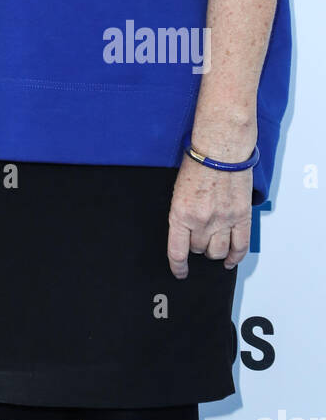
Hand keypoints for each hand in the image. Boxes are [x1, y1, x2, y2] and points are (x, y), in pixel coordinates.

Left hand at [167, 154, 252, 278]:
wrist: (221, 148)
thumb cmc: (198, 162)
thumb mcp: (178, 189)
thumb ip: (182, 212)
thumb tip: (186, 232)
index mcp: (180, 213)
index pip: (177, 251)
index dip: (178, 267)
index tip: (180, 272)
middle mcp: (202, 221)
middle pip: (199, 250)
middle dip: (197, 247)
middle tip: (198, 239)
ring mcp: (223, 220)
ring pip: (218, 252)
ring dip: (214, 252)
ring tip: (213, 245)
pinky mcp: (241, 217)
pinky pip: (240, 246)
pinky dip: (235, 257)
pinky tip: (230, 260)